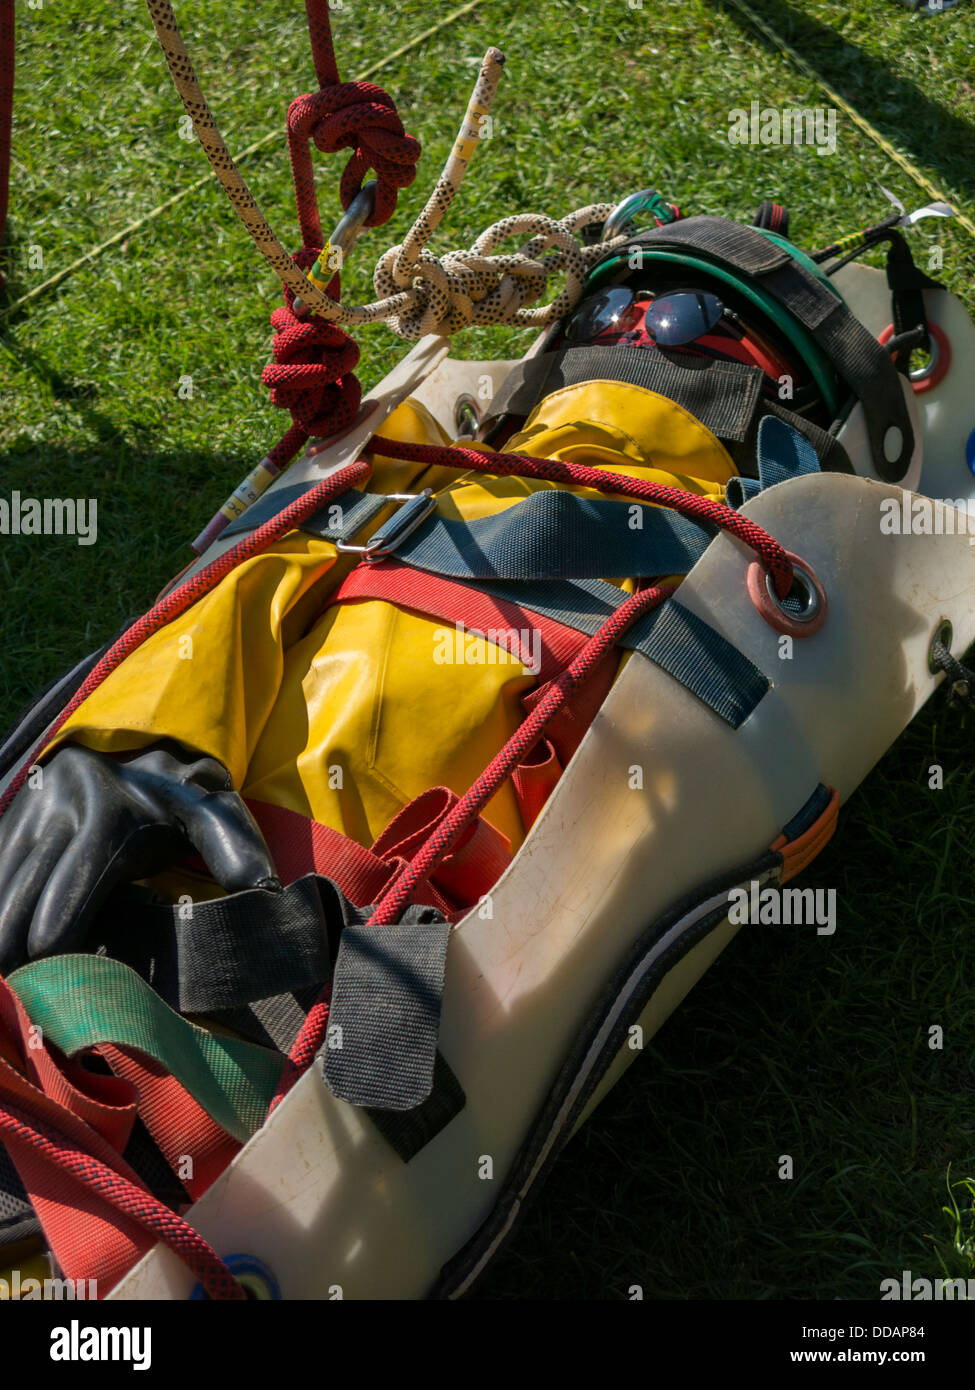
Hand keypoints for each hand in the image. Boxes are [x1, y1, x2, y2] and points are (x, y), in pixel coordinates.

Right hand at [0, 740, 279, 971]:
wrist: (144, 733)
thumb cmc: (184, 789)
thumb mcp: (217, 812)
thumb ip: (238, 853)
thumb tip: (267, 898)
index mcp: (109, 820)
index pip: (67, 902)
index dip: (58, 953)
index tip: (64, 986)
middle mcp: (59, 811)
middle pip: (15, 906)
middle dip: (17, 957)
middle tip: (33, 994)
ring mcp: (28, 809)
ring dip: (4, 935)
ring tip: (18, 977)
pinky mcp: (10, 811)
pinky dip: (1, 904)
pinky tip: (15, 937)